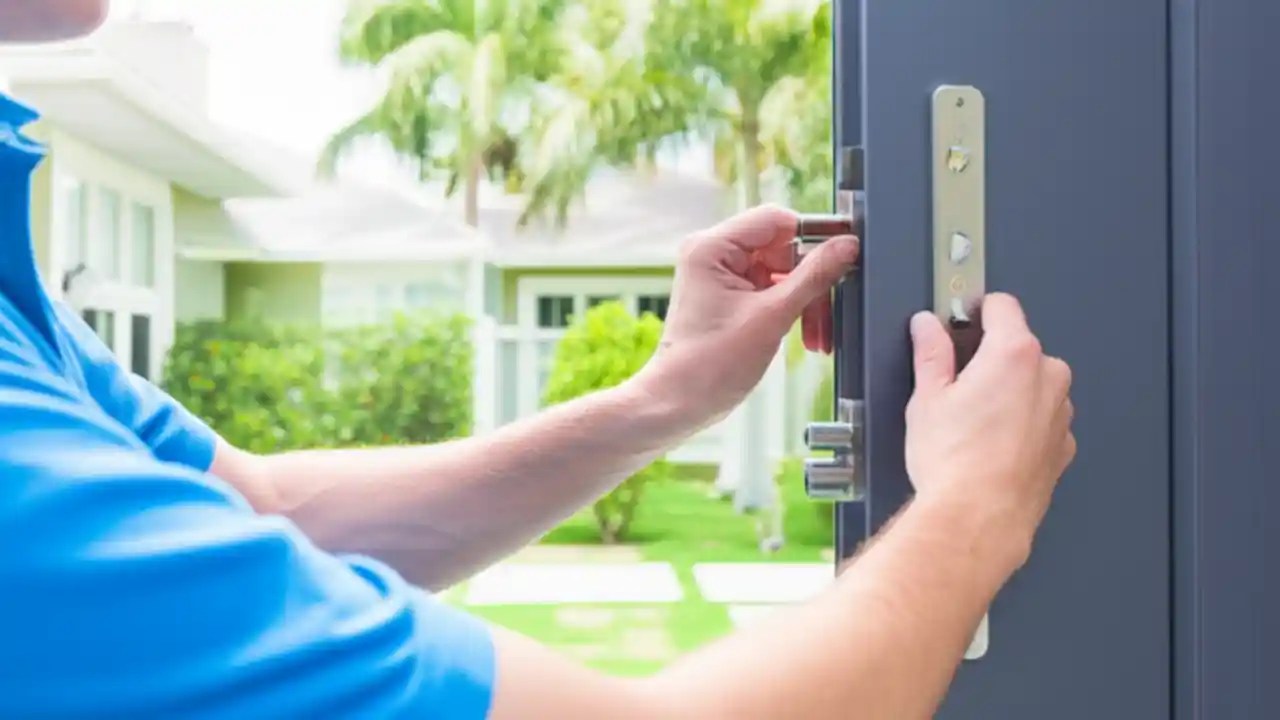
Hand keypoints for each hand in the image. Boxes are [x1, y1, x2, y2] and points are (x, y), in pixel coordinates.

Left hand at [637, 205, 858, 424]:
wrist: (680, 402)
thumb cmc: (710, 364)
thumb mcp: (772, 316)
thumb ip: (814, 276)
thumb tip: (847, 246)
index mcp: (712, 247)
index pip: (775, 219)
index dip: (811, 236)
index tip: (840, 255)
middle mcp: (712, 253)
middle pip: (781, 247)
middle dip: (809, 280)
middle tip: (829, 310)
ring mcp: (720, 275)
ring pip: (781, 271)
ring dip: (804, 300)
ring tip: (817, 335)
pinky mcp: (728, 296)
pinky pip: (771, 289)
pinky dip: (790, 309)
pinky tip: (805, 335)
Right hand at [904, 294, 1075, 565]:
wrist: (978, 520)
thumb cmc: (955, 463)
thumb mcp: (927, 398)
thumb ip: (931, 352)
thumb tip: (927, 328)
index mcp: (1014, 354)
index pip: (1002, 306)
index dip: (976, 310)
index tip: (960, 320)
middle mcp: (1048, 377)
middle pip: (1018, 347)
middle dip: (989, 358)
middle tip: (955, 385)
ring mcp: (1060, 413)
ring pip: (1033, 385)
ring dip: (1009, 392)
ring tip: (971, 423)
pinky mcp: (1063, 446)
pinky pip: (1041, 419)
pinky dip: (1021, 424)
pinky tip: (990, 444)